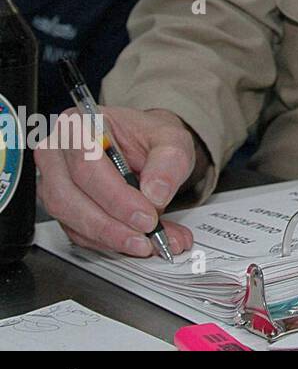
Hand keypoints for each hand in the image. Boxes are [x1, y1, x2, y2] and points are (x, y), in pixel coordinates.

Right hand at [35, 106, 196, 257]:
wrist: (147, 148)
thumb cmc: (150, 138)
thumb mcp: (171, 140)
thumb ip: (169, 161)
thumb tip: (155, 193)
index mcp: (79, 124)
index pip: (87, 164)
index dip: (115, 196)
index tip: (146, 216)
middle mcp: (58, 153)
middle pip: (70, 197)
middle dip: (110, 224)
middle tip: (146, 236)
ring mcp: (54, 181)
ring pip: (70, 219)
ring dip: (110, 238)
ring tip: (147, 243)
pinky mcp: (62, 207)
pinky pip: (77, 232)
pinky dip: (108, 242)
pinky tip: (135, 243)